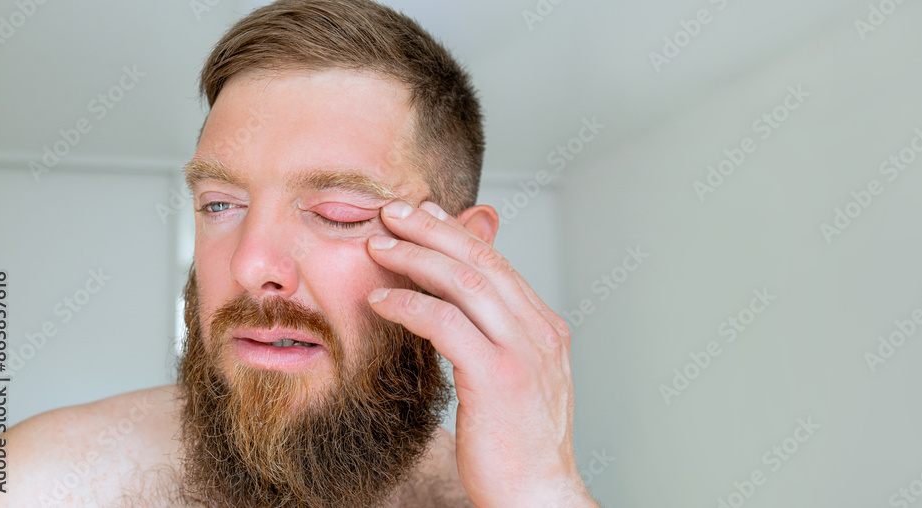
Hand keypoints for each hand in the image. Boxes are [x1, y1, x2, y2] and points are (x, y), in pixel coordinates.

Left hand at [366, 199, 597, 506]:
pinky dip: (410, 305)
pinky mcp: (499, 378)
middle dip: (432, 229)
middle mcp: (540, 332)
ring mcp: (524, 352)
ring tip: (377, 246)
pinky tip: (381, 301)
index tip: (420, 214)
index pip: (497, 263)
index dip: (455, 233)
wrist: (538, 496)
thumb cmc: (516, 445)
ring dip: (415, 258)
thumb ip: (490, 334)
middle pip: (482, 260)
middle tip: (392, 212)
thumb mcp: (510, 379)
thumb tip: (457, 303)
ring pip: (466, 283)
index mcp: (544, 328)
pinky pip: (447, 325)